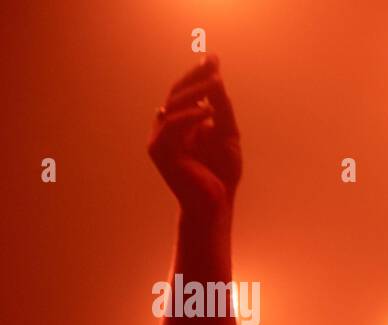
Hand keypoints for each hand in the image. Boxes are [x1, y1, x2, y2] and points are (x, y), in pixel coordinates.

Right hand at [148, 55, 241, 215]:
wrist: (216, 204)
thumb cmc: (221, 173)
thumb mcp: (227, 135)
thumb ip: (221, 109)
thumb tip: (217, 80)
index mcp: (181, 123)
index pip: (187, 93)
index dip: (198, 74)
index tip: (213, 57)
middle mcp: (167, 128)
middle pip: (177, 93)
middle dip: (195, 76)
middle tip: (211, 62)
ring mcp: (161, 139)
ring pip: (173, 106)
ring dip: (195, 92)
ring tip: (215, 82)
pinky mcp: (160, 152)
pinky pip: (172, 126)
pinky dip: (190, 116)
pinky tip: (208, 111)